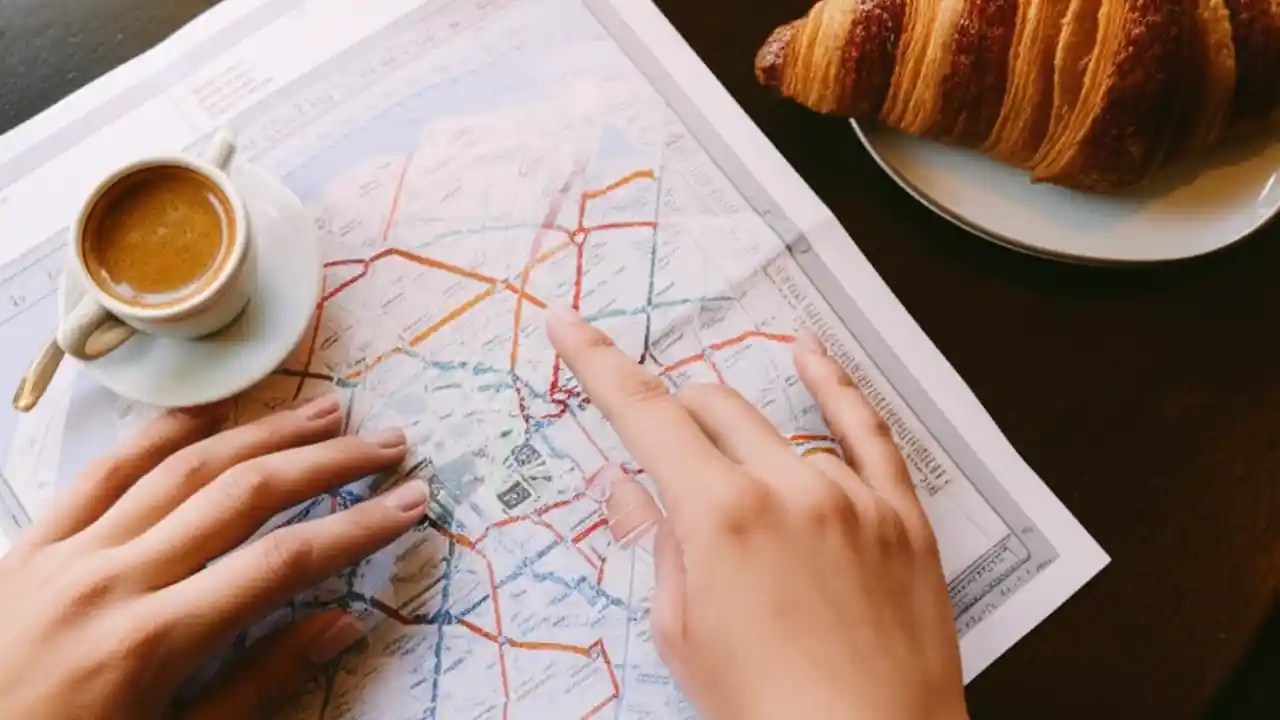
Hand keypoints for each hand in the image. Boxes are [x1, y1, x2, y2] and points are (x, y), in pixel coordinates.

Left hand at [0, 396, 429, 718]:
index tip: (407, 502)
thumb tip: (340, 622)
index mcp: (154, 644)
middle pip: (243, 497)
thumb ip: (259, 685)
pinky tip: (207, 412)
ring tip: (323, 412)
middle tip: (385, 442)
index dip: (356, 527)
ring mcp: (65, 556)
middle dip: (324, 464)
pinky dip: (157, 434)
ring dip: (260, 433)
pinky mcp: (30, 548)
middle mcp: (113, 582)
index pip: (284, 563)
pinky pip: (100, 473)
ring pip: (181, 469)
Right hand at [548, 308, 966, 719]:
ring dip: (750, 453)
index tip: (572, 328)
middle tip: (667, 449)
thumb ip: (656, 544)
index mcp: (721, 516)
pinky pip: (870, 431)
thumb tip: (626, 488)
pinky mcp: (900, 516)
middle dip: (677, 415)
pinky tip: (812, 358)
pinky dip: (836, 388)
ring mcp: (851, 497)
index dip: (598, 366)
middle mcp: (787, 489)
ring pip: (782, 436)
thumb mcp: (682, 635)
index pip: (644, 416)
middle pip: (713, 408)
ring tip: (754, 520)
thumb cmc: (769, 711)